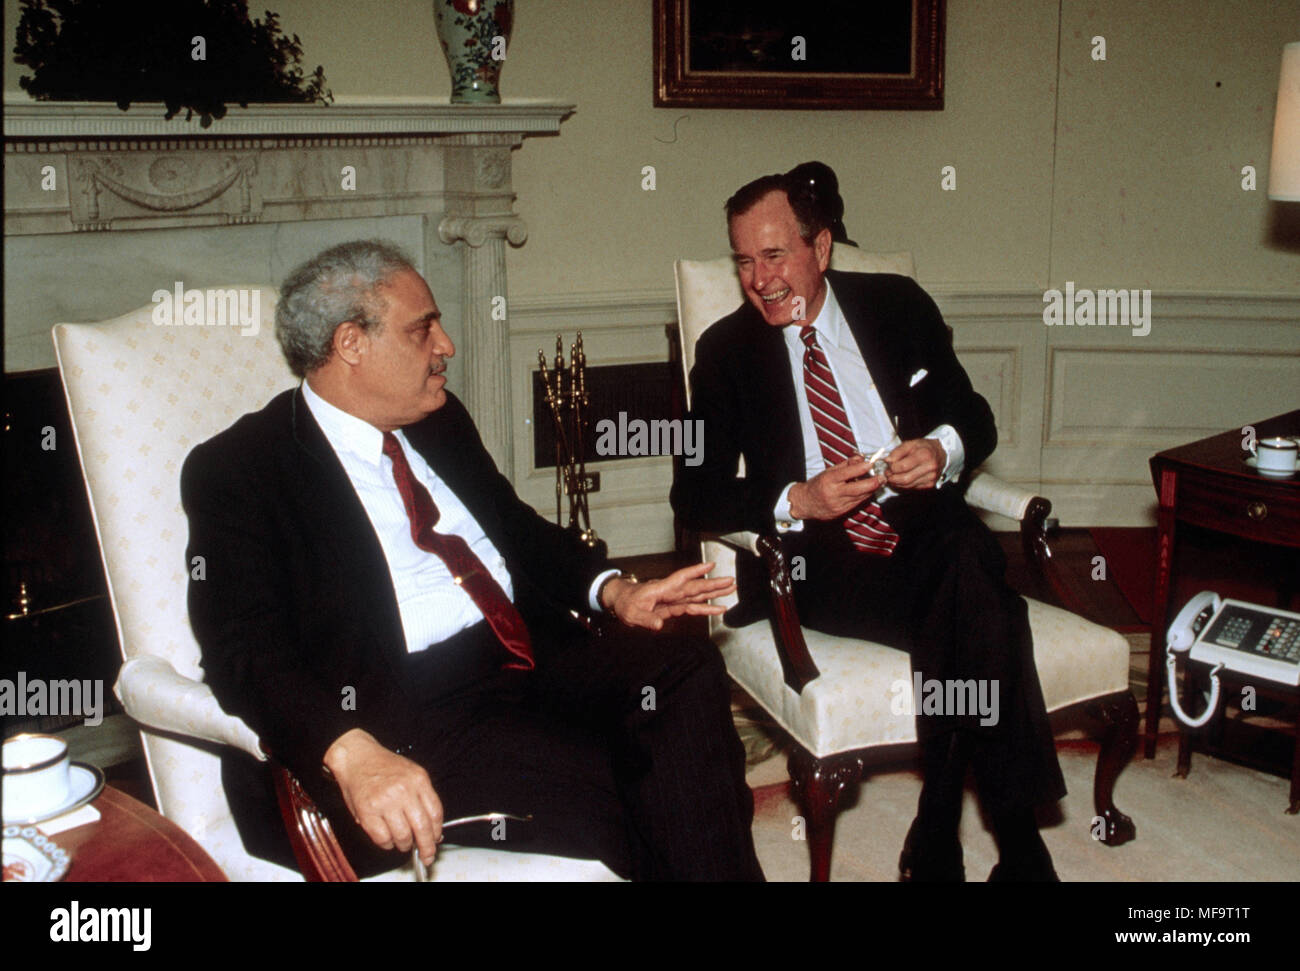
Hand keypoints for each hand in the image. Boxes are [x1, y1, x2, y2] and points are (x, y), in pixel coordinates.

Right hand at [323, 728, 443, 864]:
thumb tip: (433, 828)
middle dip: (426, 847)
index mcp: (418, 779)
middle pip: (422, 827)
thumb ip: (423, 798)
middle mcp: (403, 790)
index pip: (435, 813)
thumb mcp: (411, 774)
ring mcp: (385, 801)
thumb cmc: (383, 766)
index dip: (437, 831)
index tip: (436, 840)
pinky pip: (382, 838)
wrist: (357, 756)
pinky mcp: (367, 812)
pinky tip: (388, 840)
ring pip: (403, 836)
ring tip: (403, 843)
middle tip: (426, 854)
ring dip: (405, 845)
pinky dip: (387, 844)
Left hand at [601, 562, 734, 631]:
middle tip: (730, 581)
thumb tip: (660, 625)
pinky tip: (718, 608)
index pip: (681, 578)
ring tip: (731, 589)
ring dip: (714, 593)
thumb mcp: (632, 613)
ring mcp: (674, 599)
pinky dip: (706, 608)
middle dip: (713, 584)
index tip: (710, 565)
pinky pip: (693, 607)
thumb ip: (646, 619)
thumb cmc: (625, 603)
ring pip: (697, 595)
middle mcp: (671, 592)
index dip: (695, 572)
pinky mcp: (674, 607)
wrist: (621, 601)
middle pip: (695, 587)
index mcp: (661, 589)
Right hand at [788, 454, 884, 520]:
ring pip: (860, 497)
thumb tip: (861, 458)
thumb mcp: (828, 471)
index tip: (871, 463)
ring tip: (879, 482)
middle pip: (858, 489)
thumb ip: (846, 465)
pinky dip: (864, 495)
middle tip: (882, 477)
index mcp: (828, 480)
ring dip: (871, 489)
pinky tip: (869, 490)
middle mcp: (833, 493)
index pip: (847, 473)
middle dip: (873, 483)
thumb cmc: (817, 485)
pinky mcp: (841, 512)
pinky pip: (857, 503)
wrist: (805, 504)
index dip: (861, 468)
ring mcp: (838, 504)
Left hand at [884, 438, 946, 490]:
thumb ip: (897, 451)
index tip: (888, 465)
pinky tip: (901, 478)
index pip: (903, 467)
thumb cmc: (924, 447)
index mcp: (924, 455)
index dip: (892, 468)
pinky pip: (912, 487)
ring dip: (896, 482)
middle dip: (892, 478)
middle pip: (905, 479)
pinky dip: (904, 484)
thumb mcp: (910, 443)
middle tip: (887, 474)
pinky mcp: (930, 484)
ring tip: (892, 476)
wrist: (941, 453)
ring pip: (908, 485)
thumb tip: (887, 460)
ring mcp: (931, 477)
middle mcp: (930, 467)